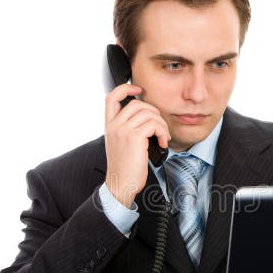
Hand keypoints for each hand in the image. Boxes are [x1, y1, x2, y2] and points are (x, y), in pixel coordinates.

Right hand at [104, 84, 170, 207]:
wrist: (120, 185)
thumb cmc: (124, 168)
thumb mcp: (121, 145)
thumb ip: (128, 129)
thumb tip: (148, 119)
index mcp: (109, 126)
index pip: (112, 97)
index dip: (125, 88)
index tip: (138, 90)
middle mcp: (114, 125)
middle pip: (138, 103)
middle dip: (154, 112)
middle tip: (160, 127)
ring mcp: (123, 130)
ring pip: (149, 113)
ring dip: (161, 124)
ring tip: (163, 137)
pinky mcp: (134, 137)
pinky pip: (154, 125)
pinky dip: (163, 132)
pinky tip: (162, 142)